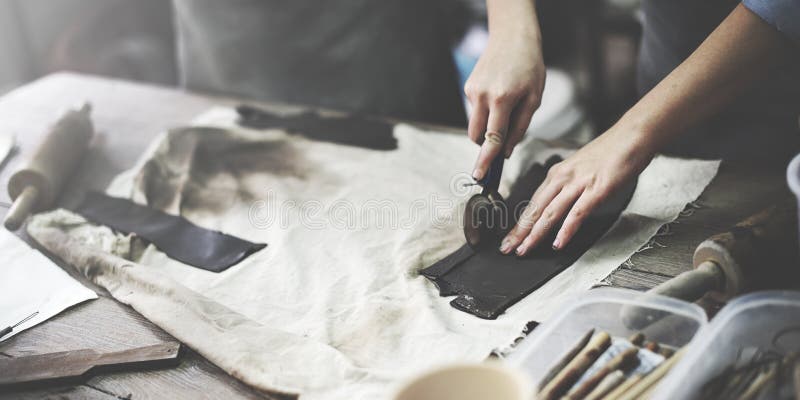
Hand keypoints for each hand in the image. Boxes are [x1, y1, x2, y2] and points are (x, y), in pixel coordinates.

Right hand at [464, 30, 544, 179]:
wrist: (513, 38)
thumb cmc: (529, 68)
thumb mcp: (534, 99)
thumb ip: (520, 127)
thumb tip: (506, 151)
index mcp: (502, 99)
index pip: (492, 138)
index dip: (486, 159)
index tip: (479, 176)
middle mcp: (483, 96)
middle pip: (477, 136)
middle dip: (486, 144)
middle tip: (502, 139)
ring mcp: (472, 90)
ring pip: (474, 125)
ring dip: (486, 128)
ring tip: (505, 108)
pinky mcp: (468, 86)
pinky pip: (475, 110)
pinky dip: (486, 111)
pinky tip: (498, 94)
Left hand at [499, 126, 654, 255]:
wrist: (633, 134)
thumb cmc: (611, 152)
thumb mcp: (580, 169)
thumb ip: (568, 186)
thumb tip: (558, 204)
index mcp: (557, 174)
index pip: (533, 203)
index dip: (520, 223)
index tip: (510, 238)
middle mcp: (563, 178)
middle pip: (536, 209)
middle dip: (520, 231)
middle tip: (508, 249)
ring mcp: (579, 183)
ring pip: (551, 212)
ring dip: (536, 233)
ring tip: (525, 249)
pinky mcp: (597, 189)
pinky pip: (577, 212)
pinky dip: (566, 230)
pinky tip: (558, 243)